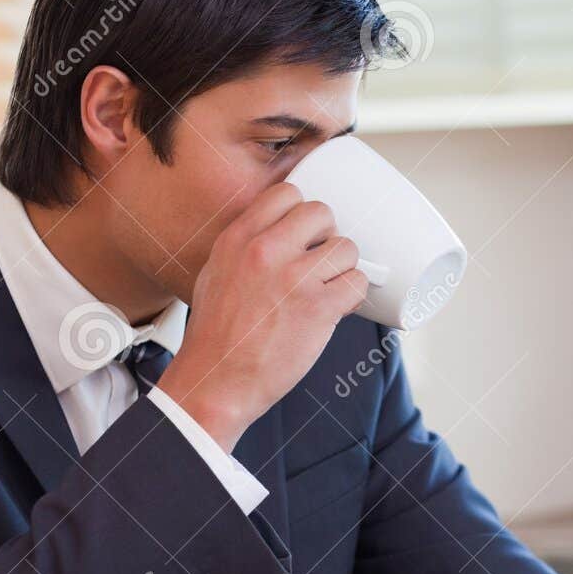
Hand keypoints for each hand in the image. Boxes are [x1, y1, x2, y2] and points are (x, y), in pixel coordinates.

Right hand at [157, 181, 368, 450]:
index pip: (287, 194)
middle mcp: (266, 251)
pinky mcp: (318, 309)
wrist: (216, 380)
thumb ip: (246, 247)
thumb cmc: (215, 335)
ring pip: (346, 248)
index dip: (302, 212)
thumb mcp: (216, 272)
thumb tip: (282, 234)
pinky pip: (356, 283)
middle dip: (327, 237)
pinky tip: (337, 307)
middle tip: (320, 262)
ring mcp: (294, 279)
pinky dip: (353, 296)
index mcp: (238, 238)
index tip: (304, 233)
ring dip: (344, 269)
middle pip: (322, 213)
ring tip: (329, 289)